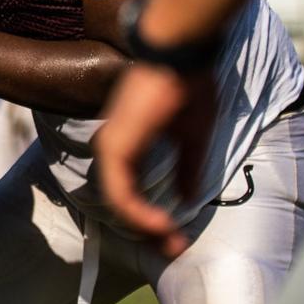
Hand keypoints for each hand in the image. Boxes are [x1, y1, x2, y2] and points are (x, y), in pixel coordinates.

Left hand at [94, 64, 215, 258]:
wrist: (180, 55)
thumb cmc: (188, 84)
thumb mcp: (193, 136)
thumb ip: (187, 168)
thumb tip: (188, 199)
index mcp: (129, 143)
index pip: (133, 191)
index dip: (154, 217)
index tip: (178, 236)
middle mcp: (114, 147)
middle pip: (124, 201)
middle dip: (150, 229)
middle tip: (175, 248)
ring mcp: (111, 147)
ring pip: (119, 202)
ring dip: (145, 226)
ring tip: (170, 241)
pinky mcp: (115, 147)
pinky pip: (120, 193)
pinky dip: (138, 213)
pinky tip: (160, 223)